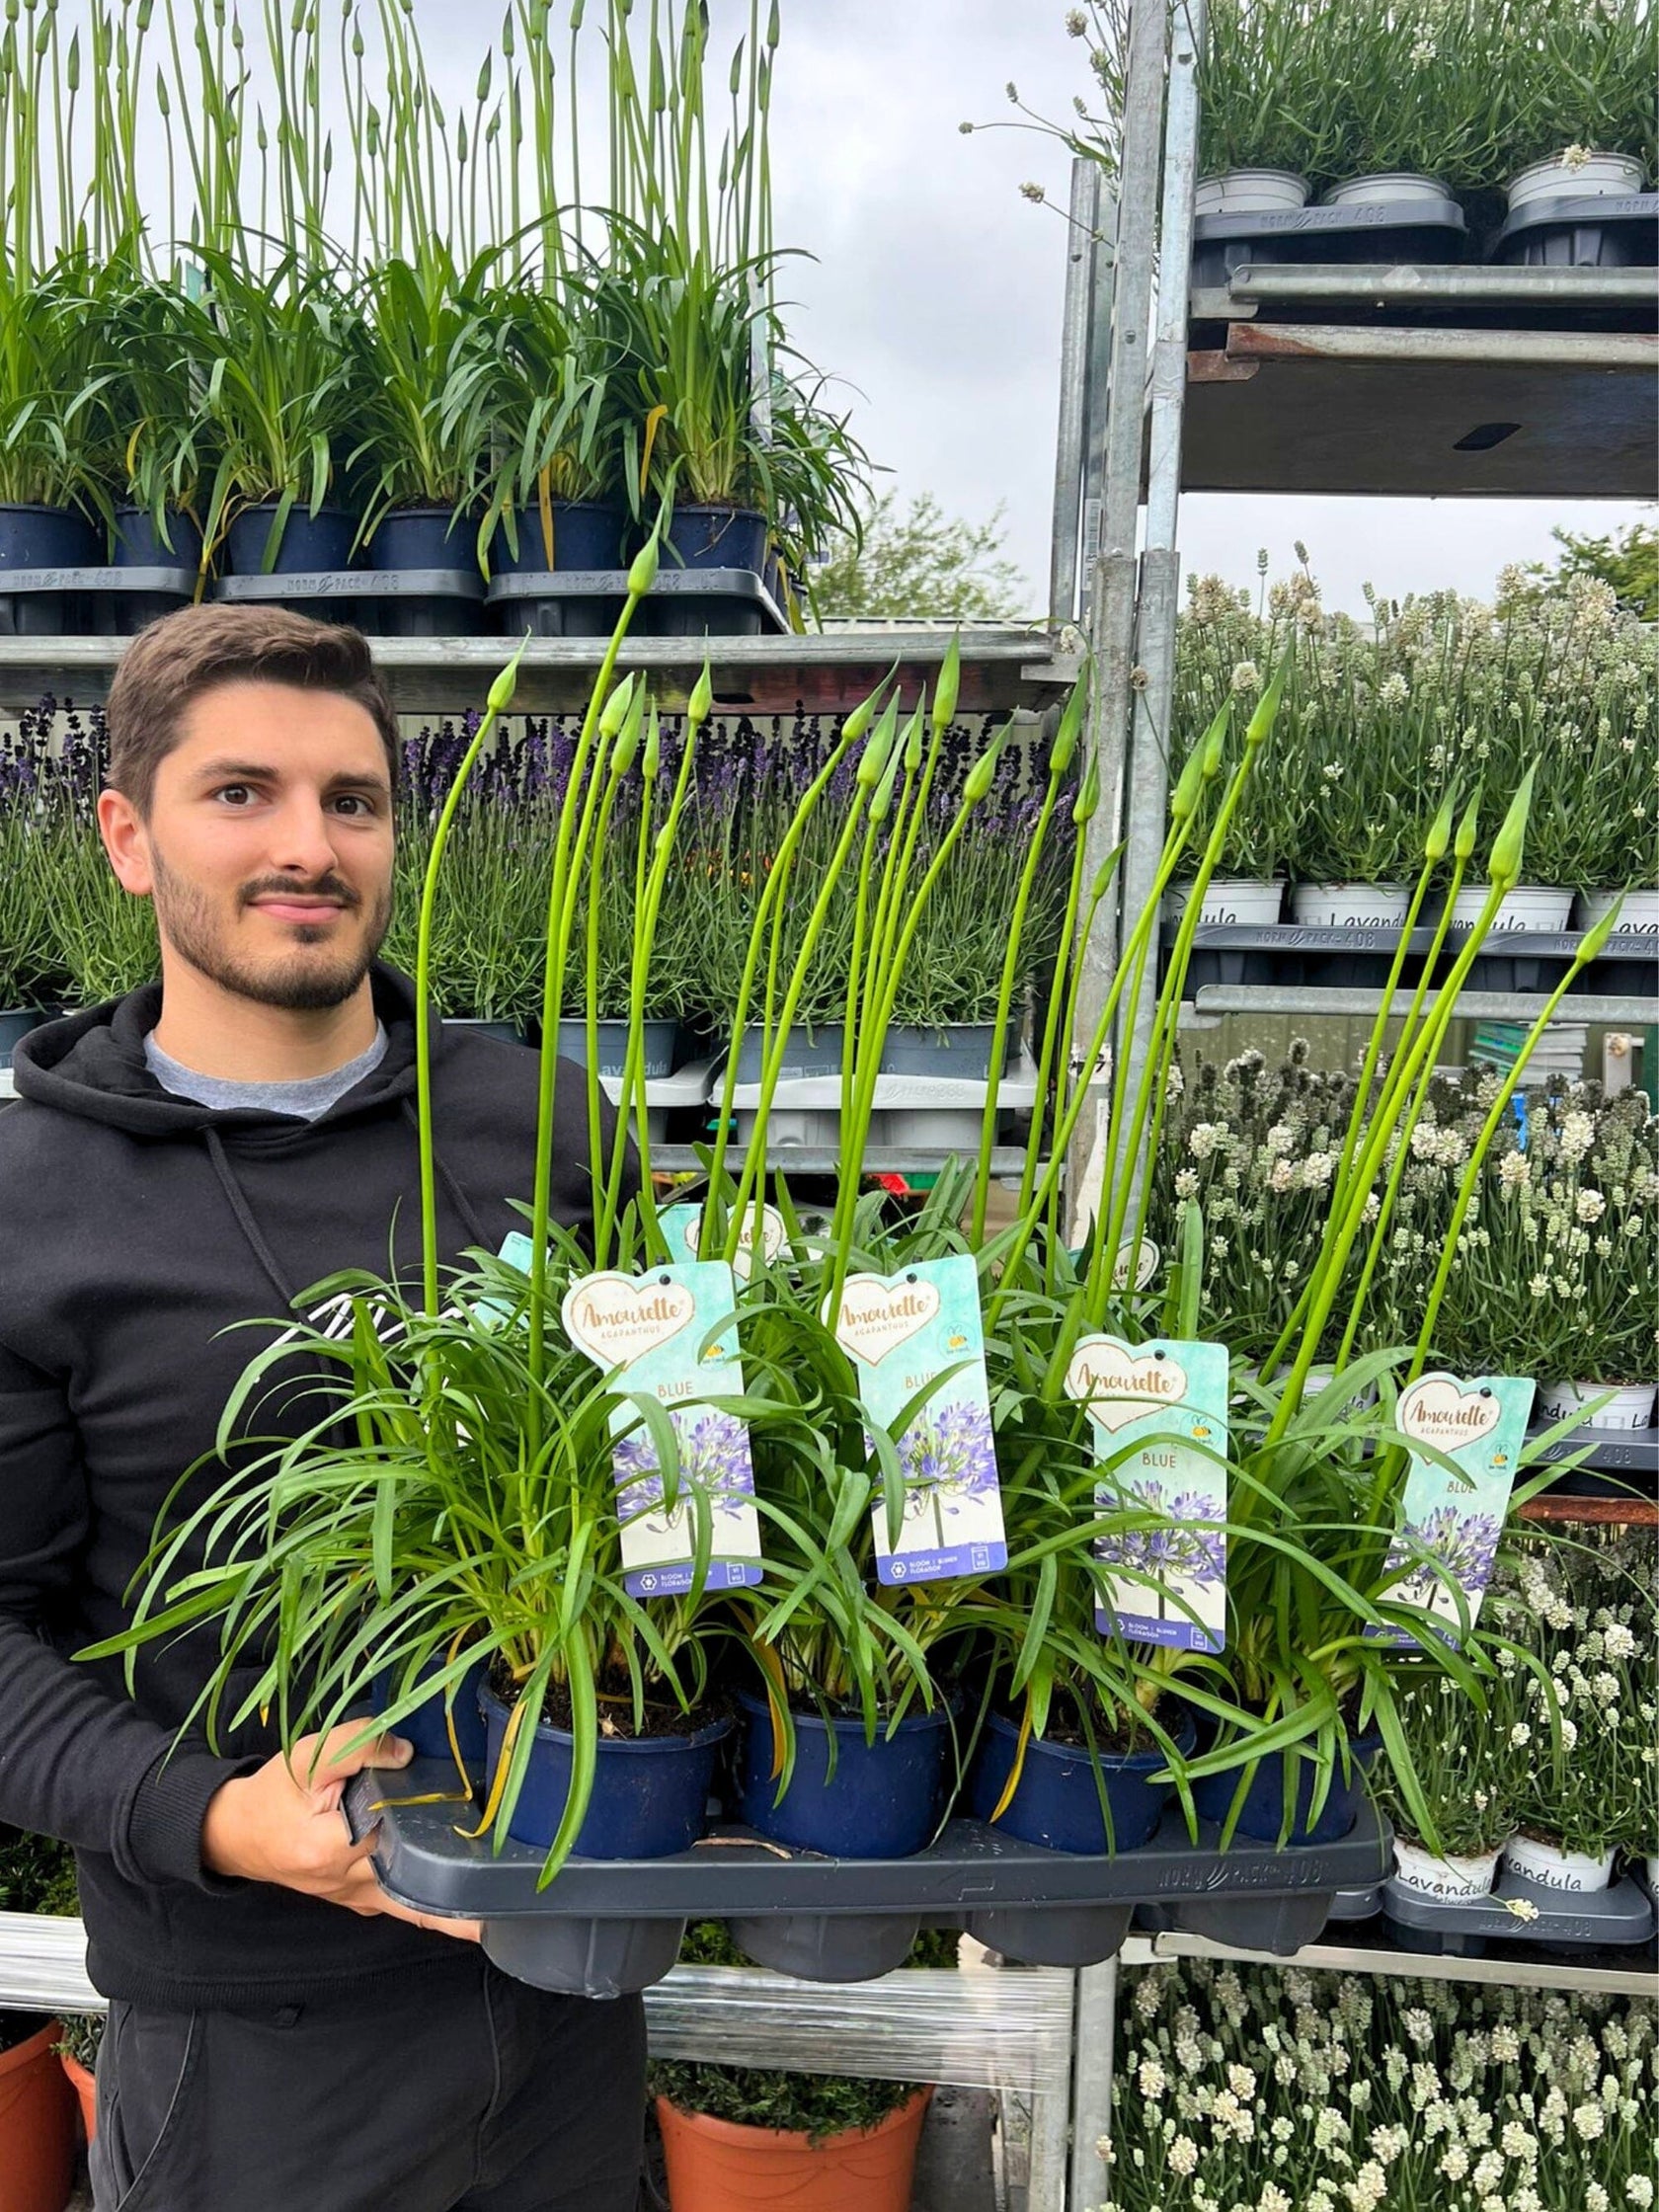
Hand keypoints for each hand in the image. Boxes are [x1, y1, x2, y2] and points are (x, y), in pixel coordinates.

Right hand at [201, 1722, 479, 1942]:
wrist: (236, 1833)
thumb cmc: (272, 1793)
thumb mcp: (308, 1757)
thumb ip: (358, 1747)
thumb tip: (408, 1753)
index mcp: (333, 1847)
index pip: (396, 1837)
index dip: (435, 1826)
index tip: (480, 1832)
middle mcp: (347, 1881)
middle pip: (412, 1880)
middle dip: (457, 1884)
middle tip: (510, 1892)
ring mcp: (353, 1896)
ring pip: (410, 1907)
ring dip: (452, 1915)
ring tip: (501, 1922)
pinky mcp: (357, 1898)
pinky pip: (399, 1908)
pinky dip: (431, 1912)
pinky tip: (468, 1920)